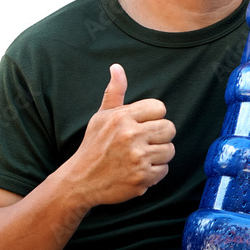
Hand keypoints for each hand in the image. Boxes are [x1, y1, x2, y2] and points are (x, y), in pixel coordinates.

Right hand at [63, 64, 175, 206]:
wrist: (80, 182)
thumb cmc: (93, 146)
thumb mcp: (101, 117)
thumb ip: (115, 92)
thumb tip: (117, 67)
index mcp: (122, 117)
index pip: (160, 108)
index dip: (153, 117)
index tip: (142, 126)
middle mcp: (130, 135)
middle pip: (169, 128)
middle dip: (159, 136)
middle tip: (143, 142)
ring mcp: (137, 158)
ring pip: (169, 150)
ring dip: (158, 155)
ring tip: (139, 157)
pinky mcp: (142, 177)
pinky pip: (164, 170)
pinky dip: (154, 173)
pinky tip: (138, 171)